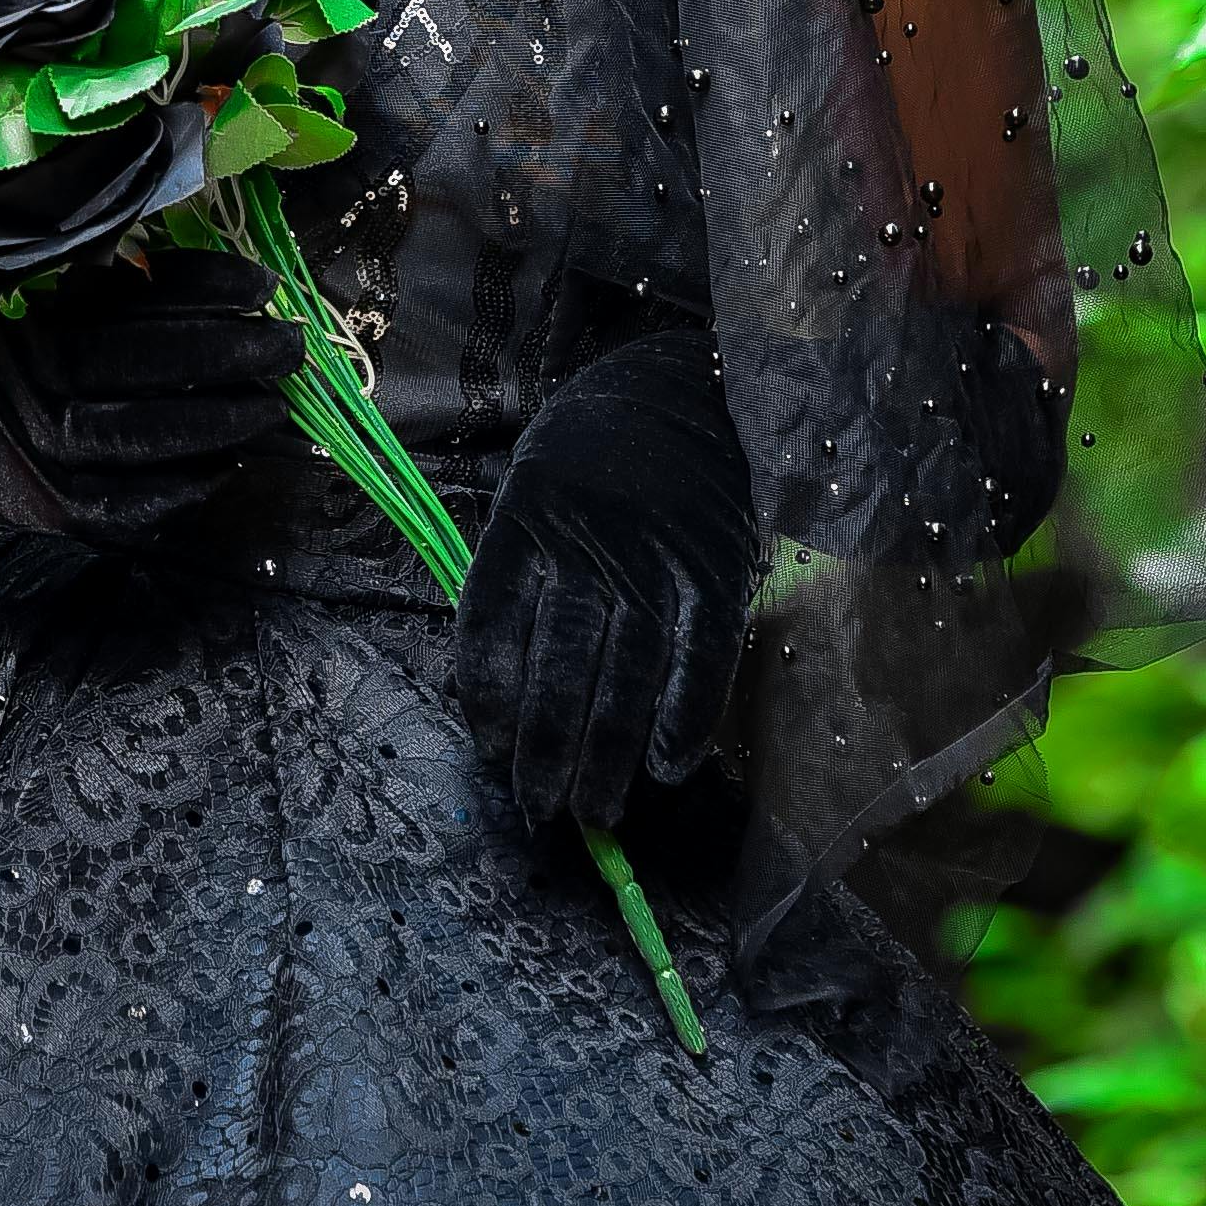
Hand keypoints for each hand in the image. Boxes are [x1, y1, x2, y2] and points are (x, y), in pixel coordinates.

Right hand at [0, 248, 305, 548]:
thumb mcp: (16, 300)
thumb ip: (94, 291)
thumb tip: (200, 278)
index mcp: (31, 326)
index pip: (134, 306)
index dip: (204, 293)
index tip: (262, 286)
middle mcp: (35, 392)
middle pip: (150, 370)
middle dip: (232, 355)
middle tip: (290, 344)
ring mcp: (45, 460)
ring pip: (149, 441)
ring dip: (222, 422)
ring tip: (274, 403)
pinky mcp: (55, 514)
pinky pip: (135, 506)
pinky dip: (186, 485)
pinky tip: (227, 462)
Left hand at [454, 332, 761, 827]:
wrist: (677, 395)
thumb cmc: (587, 461)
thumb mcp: (528, 498)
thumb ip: (517, 583)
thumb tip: (496, 699)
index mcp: (526, 524)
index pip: (493, 629)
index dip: (490, 704)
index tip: (493, 755)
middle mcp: (588, 545)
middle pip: (561, 668)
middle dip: (547, 752)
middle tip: (543, 809)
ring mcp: (656, 560)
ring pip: (626, 675)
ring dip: (609, 755)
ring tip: (596, 810)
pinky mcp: (715, 573)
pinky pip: (700, 660)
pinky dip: (683, 719)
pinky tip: (666, 766)